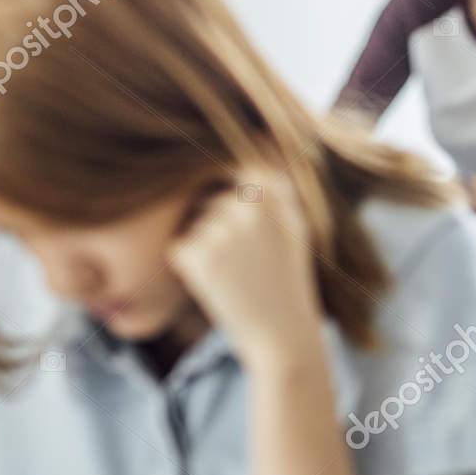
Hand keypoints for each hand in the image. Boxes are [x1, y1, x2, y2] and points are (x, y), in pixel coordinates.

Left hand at [167, 169, 323, 370]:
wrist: (282, 334)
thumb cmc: (289, 280)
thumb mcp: (295, 226)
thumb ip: (277, 184)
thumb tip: (257, 140)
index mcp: (275, 195)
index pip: (237, 163)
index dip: (226, 177)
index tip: (229, 196)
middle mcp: (248, 207)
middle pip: (211, 198)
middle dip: (216, 221)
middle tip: (242, 259)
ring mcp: (222, 231)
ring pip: (194, 221)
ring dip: (203, 243)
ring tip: (234, 273)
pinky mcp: (197, 257)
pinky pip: (179, 245)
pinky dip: (190, 263)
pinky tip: (217, 282)